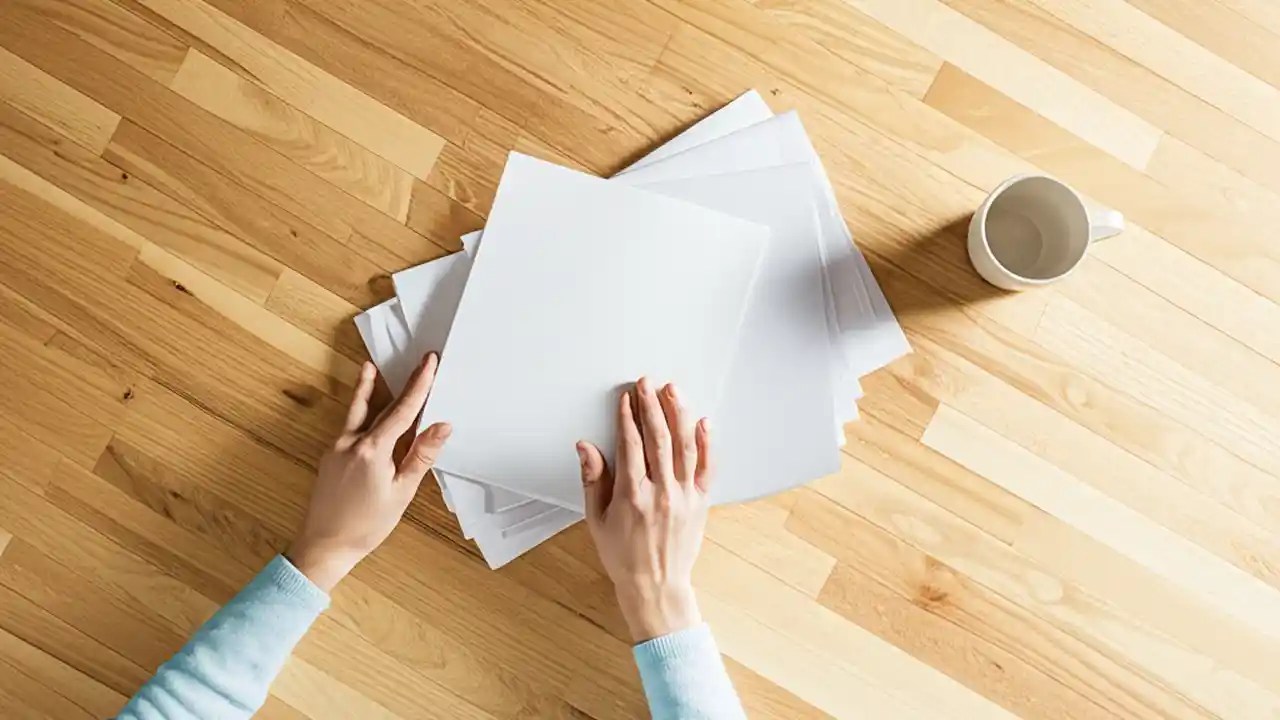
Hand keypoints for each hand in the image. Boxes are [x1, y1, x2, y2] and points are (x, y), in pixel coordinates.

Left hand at [288, 354, 451, 590]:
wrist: (325, 545)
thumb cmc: (367, 525)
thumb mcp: (401, 491)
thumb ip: (421, 455)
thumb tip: (441, 426)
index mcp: (372, 450)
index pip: (403, 410)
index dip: (419, 384)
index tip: (429, 363)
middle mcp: (351, 442)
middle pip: (381, 406)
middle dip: (401, 385)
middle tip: (417, 363)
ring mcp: (336, 448)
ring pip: (357, 411)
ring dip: (366, 389)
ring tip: (369, 368)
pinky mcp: (329, 456)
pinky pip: (349, 427)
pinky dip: (359, 412)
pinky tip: (365, 410)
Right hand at [577, 377, 714, 641]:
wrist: (655, 586)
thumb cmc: (623, 555)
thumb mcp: (596, 520)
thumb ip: (593, 480)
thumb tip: (586, 447)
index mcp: (632, 496)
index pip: (631, 445)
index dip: (627, 417)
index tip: (625, 399)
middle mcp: (661, 493)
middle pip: (658, 438)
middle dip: (651, 406)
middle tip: (646, 384)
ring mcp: (684, 496)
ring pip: (684, 446)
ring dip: (678, 414)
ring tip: (672, 391)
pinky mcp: (701, 502)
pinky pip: (707, 466)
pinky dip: (707, 443)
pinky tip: (703, 422)